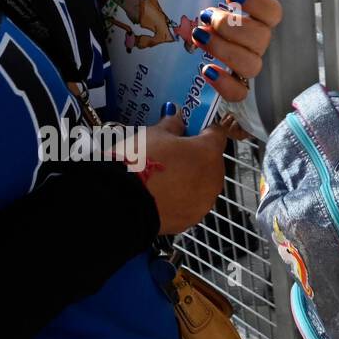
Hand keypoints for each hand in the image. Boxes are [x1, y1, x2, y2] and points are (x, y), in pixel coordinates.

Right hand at [129, 108, 228, 234]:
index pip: (217, 133)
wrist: (122, 202)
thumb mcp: (153, 134)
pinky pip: (191, 202)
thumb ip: (171, 125)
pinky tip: (162, 192)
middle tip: (172, 151)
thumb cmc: (140, 164)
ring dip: (189, 177)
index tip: (191, 126)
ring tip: (164, 174)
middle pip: (211, 160)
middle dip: (195, 154)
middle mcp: (214, 178)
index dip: (203, 128)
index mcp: (209, 152)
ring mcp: (204, 201)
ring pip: (202, 183)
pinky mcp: (192, 218)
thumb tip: (177, 120)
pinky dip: (181, 196)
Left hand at [194, 0, 282, 103]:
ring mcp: (247, 66)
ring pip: (252, 64)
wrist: (179, 55)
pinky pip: (240, 92)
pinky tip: (207, 70)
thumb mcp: (201, 1)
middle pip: (261, 38)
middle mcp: (256, 44)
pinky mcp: (236, 88)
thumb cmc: (197, 22)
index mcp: (255, 20)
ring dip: (225, 49)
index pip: (273, 12)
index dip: (257, 2)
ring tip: (200, 37)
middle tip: (206, 17)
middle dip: (231, 27)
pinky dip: (224, 82)